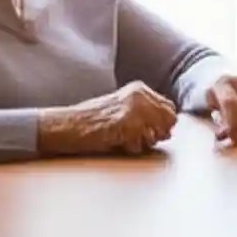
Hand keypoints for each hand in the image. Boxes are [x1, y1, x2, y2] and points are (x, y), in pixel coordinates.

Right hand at [37, 81, 178, 155]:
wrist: (66, 124)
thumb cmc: (91, 121)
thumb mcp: (122, 108)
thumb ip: (146, 113)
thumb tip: (168, 129)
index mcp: (140, 89)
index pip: (170, 108)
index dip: (164, 123)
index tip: (152, 132)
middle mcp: (139, 95)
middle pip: (169, 119)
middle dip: (159, 133)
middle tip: (139, 139)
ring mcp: (133, 107)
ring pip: (159, 132)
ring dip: (145, 141)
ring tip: (126, 139)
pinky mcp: (125, 123)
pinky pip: (141, 143)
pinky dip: (131, 148)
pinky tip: (117, 142)